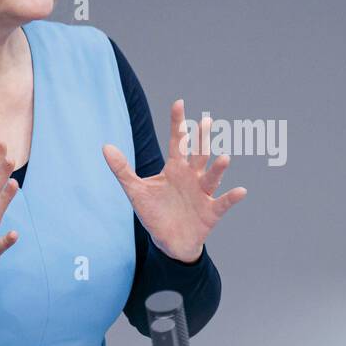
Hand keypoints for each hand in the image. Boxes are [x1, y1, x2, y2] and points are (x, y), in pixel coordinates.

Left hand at [102, 99, 246, 262]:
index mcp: (175, 168)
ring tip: (224, 158)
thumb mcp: (135, 191)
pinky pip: (223, 203)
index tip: (178, 103)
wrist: (168, 242)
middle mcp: (192, 177)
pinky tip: (241, 191)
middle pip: (198, 155)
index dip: (177, 123)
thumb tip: (105, 146)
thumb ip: (122, 169)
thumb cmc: (155, 213)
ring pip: (212, 177)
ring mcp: (203, 194)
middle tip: (206, 120)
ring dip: (218, 168)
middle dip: (202, 139)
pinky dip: (232, 197)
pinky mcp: (211, 212)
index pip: (176, 142)